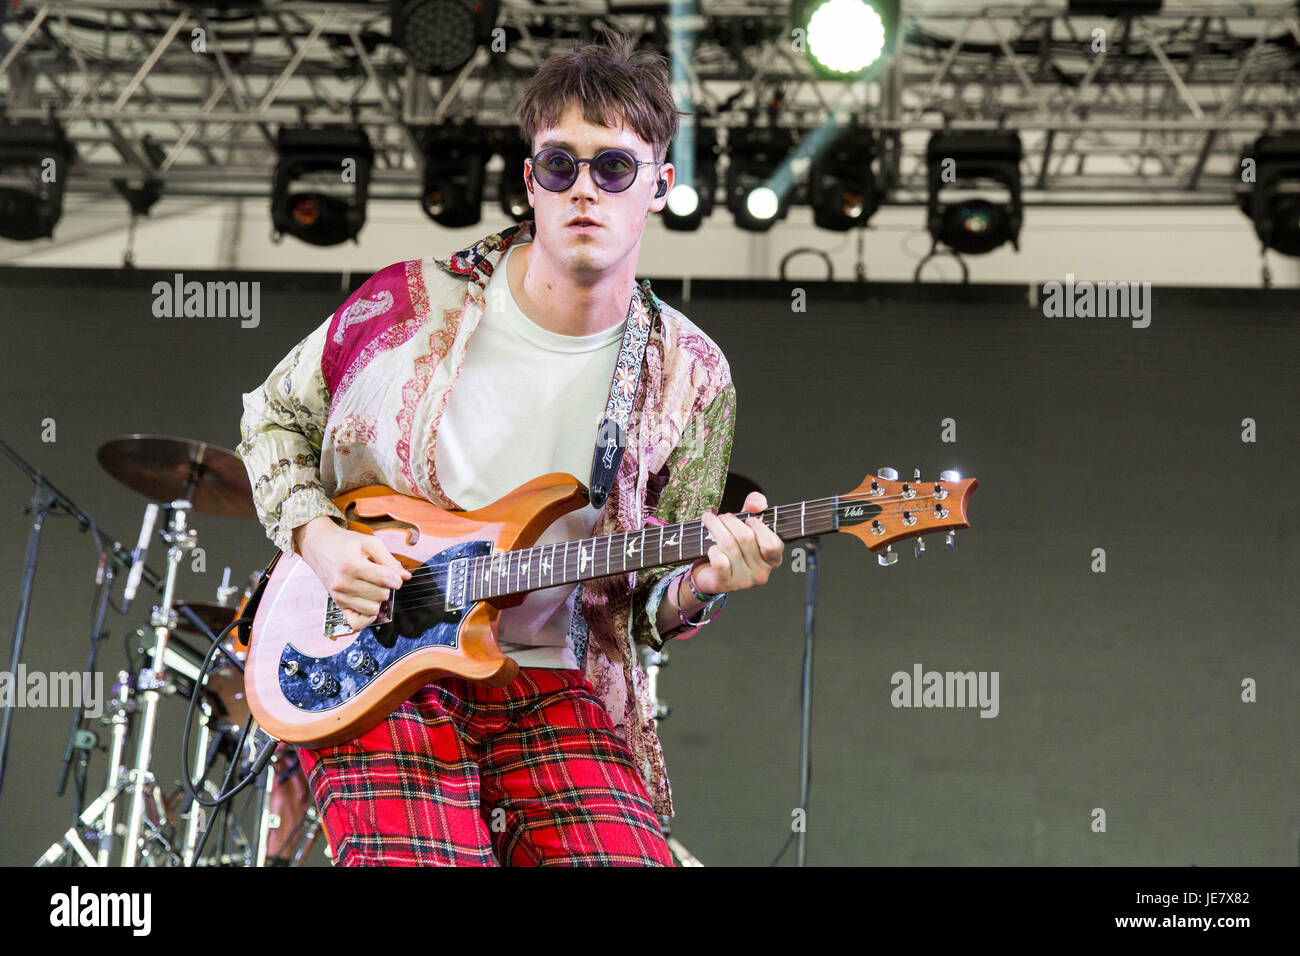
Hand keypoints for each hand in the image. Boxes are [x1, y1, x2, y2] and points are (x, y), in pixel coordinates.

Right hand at [293, 516, 410, 630]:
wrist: (320, 546)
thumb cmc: (345, 543)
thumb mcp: (370, 542)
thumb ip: (389, 559)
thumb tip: (405, 576)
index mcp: (352, 566)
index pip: (386, 580)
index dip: (396, 578)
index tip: (393, 573)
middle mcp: (344, 584)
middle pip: (382, 596)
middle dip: (387, 587)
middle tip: (380, 578)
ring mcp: (340, 597)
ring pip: (373, 610)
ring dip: (378, 600)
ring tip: (373, 588)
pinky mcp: (338, 605)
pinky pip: (357, 624)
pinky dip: (367, 618)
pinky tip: (369, 604)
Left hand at [692, 492, 782, 595]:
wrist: (710, 571)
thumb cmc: (732, 546)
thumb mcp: (746, 522)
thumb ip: (755, 506)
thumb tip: (756, 504)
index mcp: (772, 560)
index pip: (772, 543)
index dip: (759, 528)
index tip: (748, 520)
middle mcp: (761, 573)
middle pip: (746, 538)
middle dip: (730, 521)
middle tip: (722, 517)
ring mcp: (744, 581)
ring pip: (730, 546)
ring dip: (716, 528)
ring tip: (710, 520)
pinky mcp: (725, 584)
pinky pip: (720, 560)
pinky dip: (713, 549)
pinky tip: (711, 546)